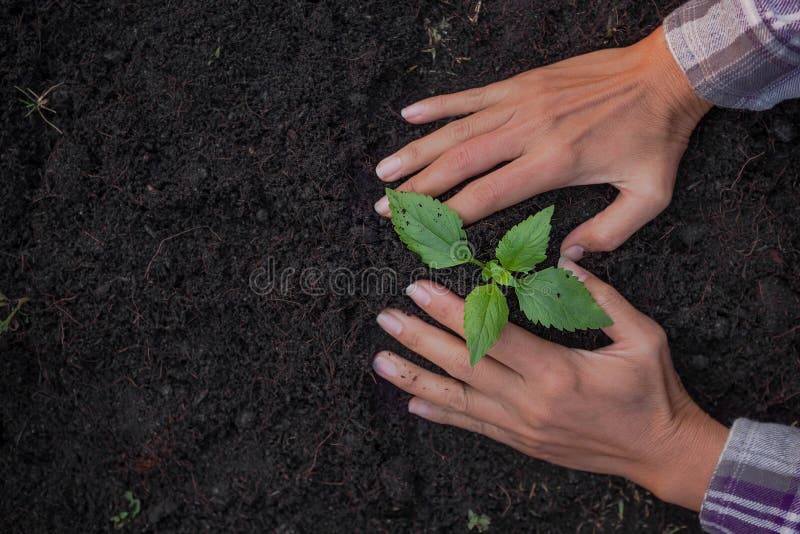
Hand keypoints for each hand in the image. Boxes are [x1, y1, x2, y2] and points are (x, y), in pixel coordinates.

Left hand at [373, 260, 727, 510]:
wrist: (661, 452)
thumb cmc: (652, 391)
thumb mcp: (642, 337)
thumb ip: (600, 298)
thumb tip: (565, 261)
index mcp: (557, 373)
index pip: (491, 336)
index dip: (451, 312)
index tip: (419, 290)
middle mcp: (530, 403)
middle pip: (463, 367)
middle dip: (420, 339)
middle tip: (386, 318)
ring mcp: (521, 427)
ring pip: (457, 400)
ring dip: (416, 378)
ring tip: (381, 360)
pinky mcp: (521, 442)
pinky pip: (472, 426)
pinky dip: (440, 414)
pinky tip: (413, 405)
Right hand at [374, 27, 710, 259]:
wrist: (665, 75)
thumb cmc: (657, 137)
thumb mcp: (649, 195)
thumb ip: (609, 233)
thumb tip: (566, 259)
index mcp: (554, 163)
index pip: (487, 195)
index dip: (448, 217)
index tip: (421, 235)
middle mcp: (529, 132)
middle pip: (458, 164)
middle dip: (417, 189)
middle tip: (385, 208)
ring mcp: (521, 103)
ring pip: (455, 130)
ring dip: (415, 151)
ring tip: (383, 171)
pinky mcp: (521, 84)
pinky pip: (470, 95)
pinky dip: (437, 105)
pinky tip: (408, 115)